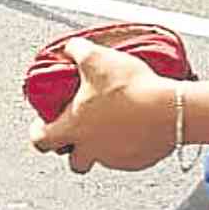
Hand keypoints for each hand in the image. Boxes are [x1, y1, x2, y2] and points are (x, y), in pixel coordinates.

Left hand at [30, 36, 176, 174]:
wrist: (170, 109)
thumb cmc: (131, 88)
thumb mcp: (95, 57)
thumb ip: (75, 50)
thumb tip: (69, 48)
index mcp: (73, 127)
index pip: (40, 141)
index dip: (38, 133)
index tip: (43, 126)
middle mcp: (91, 149)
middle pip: (73, 161)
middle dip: (74, 148)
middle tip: (82, 130)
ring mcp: (116, 158)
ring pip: (102, 158)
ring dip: (104, 144)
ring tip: (115, 122)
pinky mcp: (139, 161)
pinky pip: (129, 157)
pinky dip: (130, 145)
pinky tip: (137, 126)